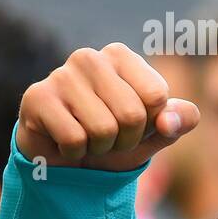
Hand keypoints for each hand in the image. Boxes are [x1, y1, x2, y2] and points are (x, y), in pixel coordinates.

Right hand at [16, 43, 198, 171]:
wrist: (71, 161)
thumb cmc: (119, 138)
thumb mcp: (159, 131)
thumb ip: (181, 120)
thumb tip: (168, 121)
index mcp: (122, 56)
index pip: (156, 96)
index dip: (150, 122)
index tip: (133, 123)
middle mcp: (90, 57)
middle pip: (132, 114)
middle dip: (126, 139)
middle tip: (109, 136)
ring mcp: (60, 75)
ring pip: (103, 129)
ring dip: (101, 147)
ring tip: (88, 138)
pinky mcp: (37, 98)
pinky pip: (75, 139)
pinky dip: (75, 151)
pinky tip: (65, 142)